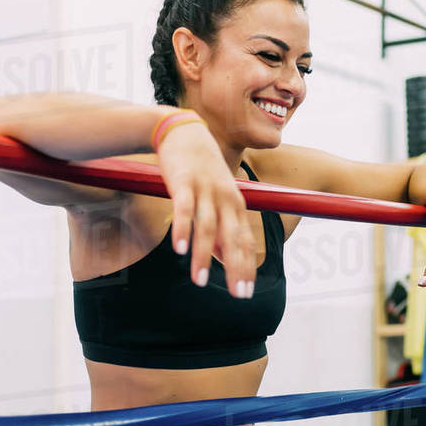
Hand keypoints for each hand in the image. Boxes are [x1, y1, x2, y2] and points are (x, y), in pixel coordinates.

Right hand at [155, 119, 255, 298]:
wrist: (183, 131)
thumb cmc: (202, 170)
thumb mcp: (216, 198)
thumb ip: (221, 228)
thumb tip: (225, 259)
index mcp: (235, 204)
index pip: (244, 241)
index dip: (246, 267)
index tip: (245, 293)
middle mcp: (225, 198)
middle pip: (233, 238)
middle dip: (236, 268)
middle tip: (236, 294)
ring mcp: (205, 190)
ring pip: (207, 228)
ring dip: (204, 256)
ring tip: (199, 281)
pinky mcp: (184, 182)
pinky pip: (184, 209)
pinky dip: (182, 229)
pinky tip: (180, 249)